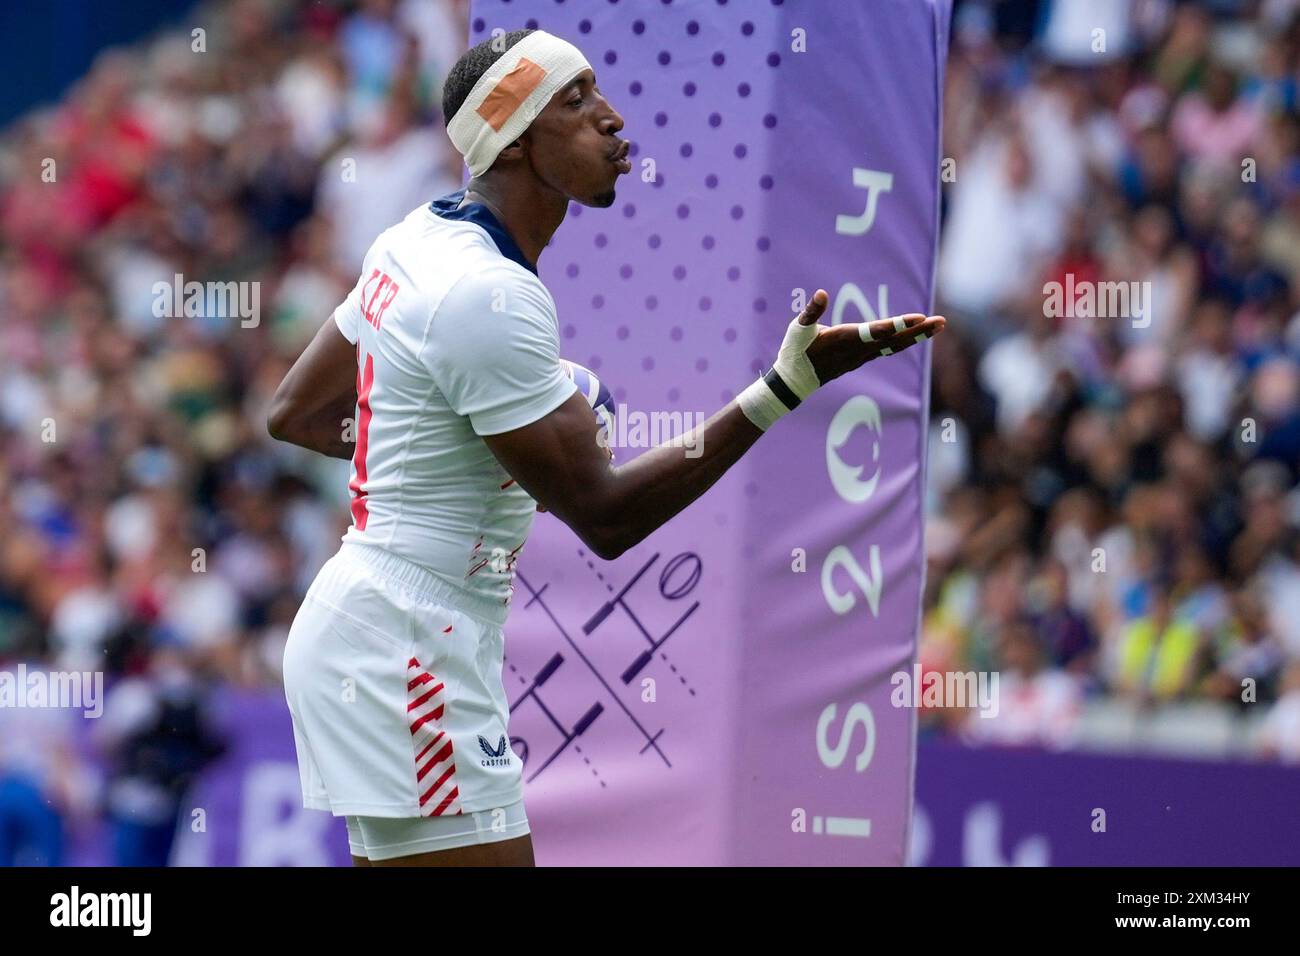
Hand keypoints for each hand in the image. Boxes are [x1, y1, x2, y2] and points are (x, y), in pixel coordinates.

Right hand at [797, 289, 946, 385]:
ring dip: (918, 336)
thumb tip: (821, 294)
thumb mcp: (798, 329)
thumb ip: (811, 311)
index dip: (898, 324)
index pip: (877, 331)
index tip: (918, 318)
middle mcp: (857, 350)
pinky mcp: (860, 359)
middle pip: (894, 340)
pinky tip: (917, 335)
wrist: (793, 383)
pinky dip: (905, 342)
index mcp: (843, 339)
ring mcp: (861, 357)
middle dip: (919, 331)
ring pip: (895, 346)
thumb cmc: (794, 352)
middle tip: (942, 322)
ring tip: (938, 326)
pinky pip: (888, 350)